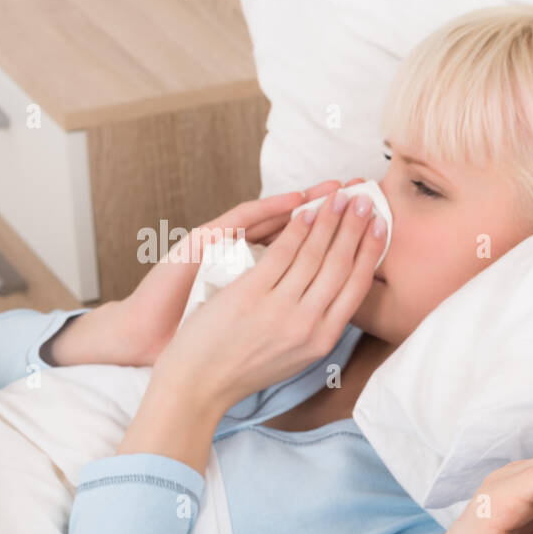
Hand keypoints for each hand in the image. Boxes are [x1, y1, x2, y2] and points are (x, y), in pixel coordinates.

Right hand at [47, 178, 358, 367]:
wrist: (157, 345)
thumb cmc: (207, 341)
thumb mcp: (259, 320)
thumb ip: (287, 302)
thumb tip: (330, 304)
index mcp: (261, 271)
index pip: (309, 247)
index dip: (341, 234)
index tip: (375, 223)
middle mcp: (244, 251)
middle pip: (297, 224)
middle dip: (334, 211)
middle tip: (365, 190)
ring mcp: (224, 244)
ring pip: (273, 214)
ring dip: (309, 199)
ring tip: (340, 188)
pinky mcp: (202, 241)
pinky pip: (240, 220)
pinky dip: (270, 209)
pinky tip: (296, 201)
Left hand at [119, 186, 385, 471]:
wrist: (200, 384)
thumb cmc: (243, 371)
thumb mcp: (294, 357)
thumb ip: (316, 328)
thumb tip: (334, 297)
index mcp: (323, 339)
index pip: (356, 287)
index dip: (370, 252)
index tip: (379, 226)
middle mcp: (308, 325)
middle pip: (340, 266)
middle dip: (354, 228)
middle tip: (364, 200)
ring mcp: (281, 309)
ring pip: (314, 255)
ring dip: (329, 220)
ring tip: (338, 197)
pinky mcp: (251, 295)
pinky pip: (281, 254)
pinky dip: (295, 228)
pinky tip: (304, 210)